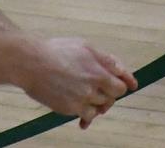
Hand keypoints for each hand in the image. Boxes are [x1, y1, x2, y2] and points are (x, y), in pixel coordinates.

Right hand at [20, 37, 137, 127]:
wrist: (32, 63)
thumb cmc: (57, 51)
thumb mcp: (85, 46)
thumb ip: (106, 59)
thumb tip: (121, 69)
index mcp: (99, 67)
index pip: (122, 82)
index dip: (126, 83)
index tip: (132, 86)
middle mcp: (94, 83)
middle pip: (114, 95)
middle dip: (110, 93)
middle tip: (101, 90)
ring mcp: (83, 97)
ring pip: (101, 107)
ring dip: (98, 104)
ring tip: (88, 98)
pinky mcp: (71, 108)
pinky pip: (87, 116)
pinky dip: (87, 117)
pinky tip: (83, 118)